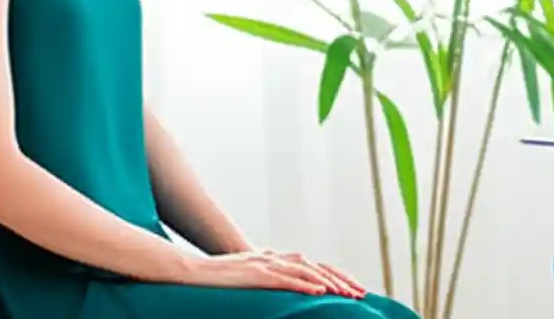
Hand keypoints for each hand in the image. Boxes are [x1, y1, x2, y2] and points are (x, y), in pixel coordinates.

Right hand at [185, 250, 366, 297]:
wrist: (193, 271)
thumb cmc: (219, 279)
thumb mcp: (249, 277)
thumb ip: (267, 278)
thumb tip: (284, 288)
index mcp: (275, 259)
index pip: (313, 266)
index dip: (335, 275)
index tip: (353, 287)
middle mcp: (275, 258)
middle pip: (316, 266)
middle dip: (341, 279)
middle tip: (361, 293)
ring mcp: (266, 264)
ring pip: (306, 271)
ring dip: (329, 282)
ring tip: (347, 294)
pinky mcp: (256, 274)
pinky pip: (286, 279)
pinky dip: (305, 284)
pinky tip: (320, 291)